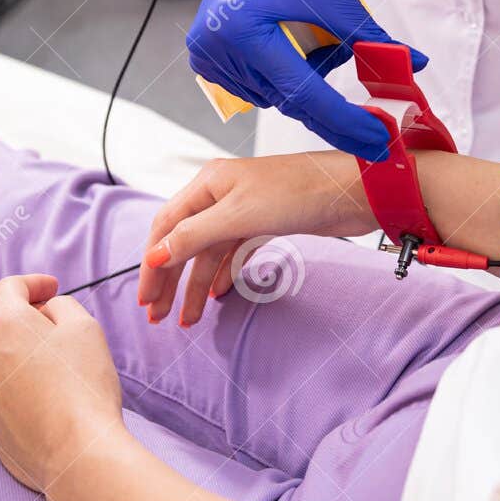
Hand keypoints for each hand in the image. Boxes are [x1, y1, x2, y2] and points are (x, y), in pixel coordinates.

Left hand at [0, 274, 124, 496]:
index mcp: (1, 323)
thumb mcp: (84, 328)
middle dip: (23, 316)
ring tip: (49, 362)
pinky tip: (40, 391)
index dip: (34, 283)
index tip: (53, 288)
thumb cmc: (83, 386)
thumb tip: (46, 311)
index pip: (9, 287)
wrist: (74, 454)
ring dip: (16, 349)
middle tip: (54, 323)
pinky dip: (12, 379)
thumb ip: (61, 305)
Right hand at [137, 153, 372, 326]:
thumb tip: (154, 256)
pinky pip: (233, 251)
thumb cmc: (299, 192)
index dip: (152, 264)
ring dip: (198, 284)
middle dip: (170, 279)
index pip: (166, 226)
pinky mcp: (265, 222)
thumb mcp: (239, 216)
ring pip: (209, 251)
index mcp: (208, 182)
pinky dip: (224, 273)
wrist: (354, 191)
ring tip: (189, 319)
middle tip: (158, 316)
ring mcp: (244, 208)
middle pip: (184, 241)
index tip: (145, 298)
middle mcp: (221, 193)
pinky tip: (219, 294)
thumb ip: (194, 237)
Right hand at [179, 0, 427, 159]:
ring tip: (312, 41)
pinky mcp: (207, 60)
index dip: (344, 120)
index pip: (303, 93)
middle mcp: (219, 51)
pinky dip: (283, 77)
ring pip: (276, 97)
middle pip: (289, 100)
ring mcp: (208, 58)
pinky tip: (289, 46)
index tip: (377, 139)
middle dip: (333, 111)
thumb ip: (368, 35)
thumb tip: (413, 63)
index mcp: (244, 31)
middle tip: (374, 127)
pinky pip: (258, 87)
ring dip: (306, 85)